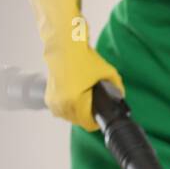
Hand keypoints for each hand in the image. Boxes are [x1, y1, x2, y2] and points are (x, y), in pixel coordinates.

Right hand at [27, 0, 122, 131]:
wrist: (63, 45)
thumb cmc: (82, 57)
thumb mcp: (107, 73)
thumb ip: (117, 88)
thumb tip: (120, 97)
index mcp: (74, 101)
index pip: (88, 124)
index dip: (97, 120)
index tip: (101, 114)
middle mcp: (61, 103)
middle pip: (78, 121)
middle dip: (87, 115)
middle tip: (94, 106)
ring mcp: (53, 101)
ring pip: (68, 117)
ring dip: (77, 112)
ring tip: (85, 101)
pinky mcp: (48, 96)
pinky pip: (60, 110)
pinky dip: (67, 107)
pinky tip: (74, 98)